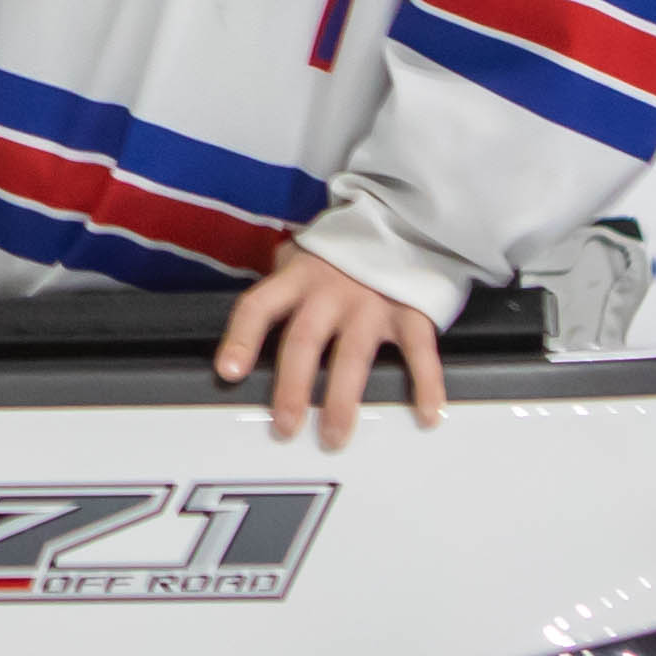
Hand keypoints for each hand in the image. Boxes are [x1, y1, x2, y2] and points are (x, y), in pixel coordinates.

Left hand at [219, 233, 447, 449]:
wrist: (405, 220)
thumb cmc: (346, 251)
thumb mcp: (306, 254)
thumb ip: (280, 283)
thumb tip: (251, 323)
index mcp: (298, 277)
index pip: (259, 306)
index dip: (241, 338)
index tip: (229, 372)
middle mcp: (331, 290)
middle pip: (303, 341)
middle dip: (292, 388)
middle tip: (285, 426)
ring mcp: (371, 302)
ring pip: (352, 356)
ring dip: (342, 401)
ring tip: (334, 435)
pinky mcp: (410, 310)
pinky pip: (419, 351)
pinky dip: (425, 384)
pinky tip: (426, 414)